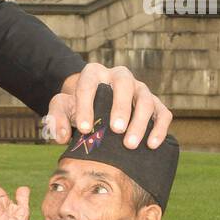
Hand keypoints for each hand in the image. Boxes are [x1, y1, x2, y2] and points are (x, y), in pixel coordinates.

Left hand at [46, 64, 172, 148]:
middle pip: (124, 84)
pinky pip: (162, 113)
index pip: (89, 84)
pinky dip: (159, 128)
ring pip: (145, 100)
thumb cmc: (79, 107)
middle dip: (121, 107)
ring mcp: (139, 89)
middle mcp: (120, 77)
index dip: (86, 106)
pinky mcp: (155, 104)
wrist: (96, 107)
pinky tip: (151, 145)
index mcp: (94, 74)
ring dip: (140, 122)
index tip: (84, 129)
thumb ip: (56, 118)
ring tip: (130, 145)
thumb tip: (62, 137)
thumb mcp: (62, 107)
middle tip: (115, 130)